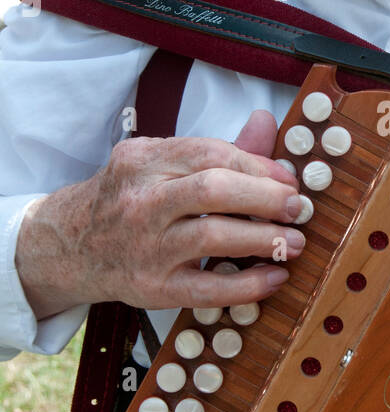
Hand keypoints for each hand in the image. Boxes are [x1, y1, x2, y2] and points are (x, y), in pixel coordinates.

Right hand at [16, 111, 303, 317]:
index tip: (288, 179)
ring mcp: (145, 247)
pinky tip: (274, 278)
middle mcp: (141, 201)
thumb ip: (215, 148)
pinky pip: (207, 289)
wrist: (70, 246)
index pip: (209, 153)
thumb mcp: (159, 164)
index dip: (257, 166)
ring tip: (295, 242)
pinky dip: (248, 285)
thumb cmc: (128, 199)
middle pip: (212, 190)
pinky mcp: (152, 288)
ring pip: (211, 237)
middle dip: (265, 198)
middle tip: (296, 208)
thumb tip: (267, 123)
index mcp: (143, 160)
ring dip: (264, 240)